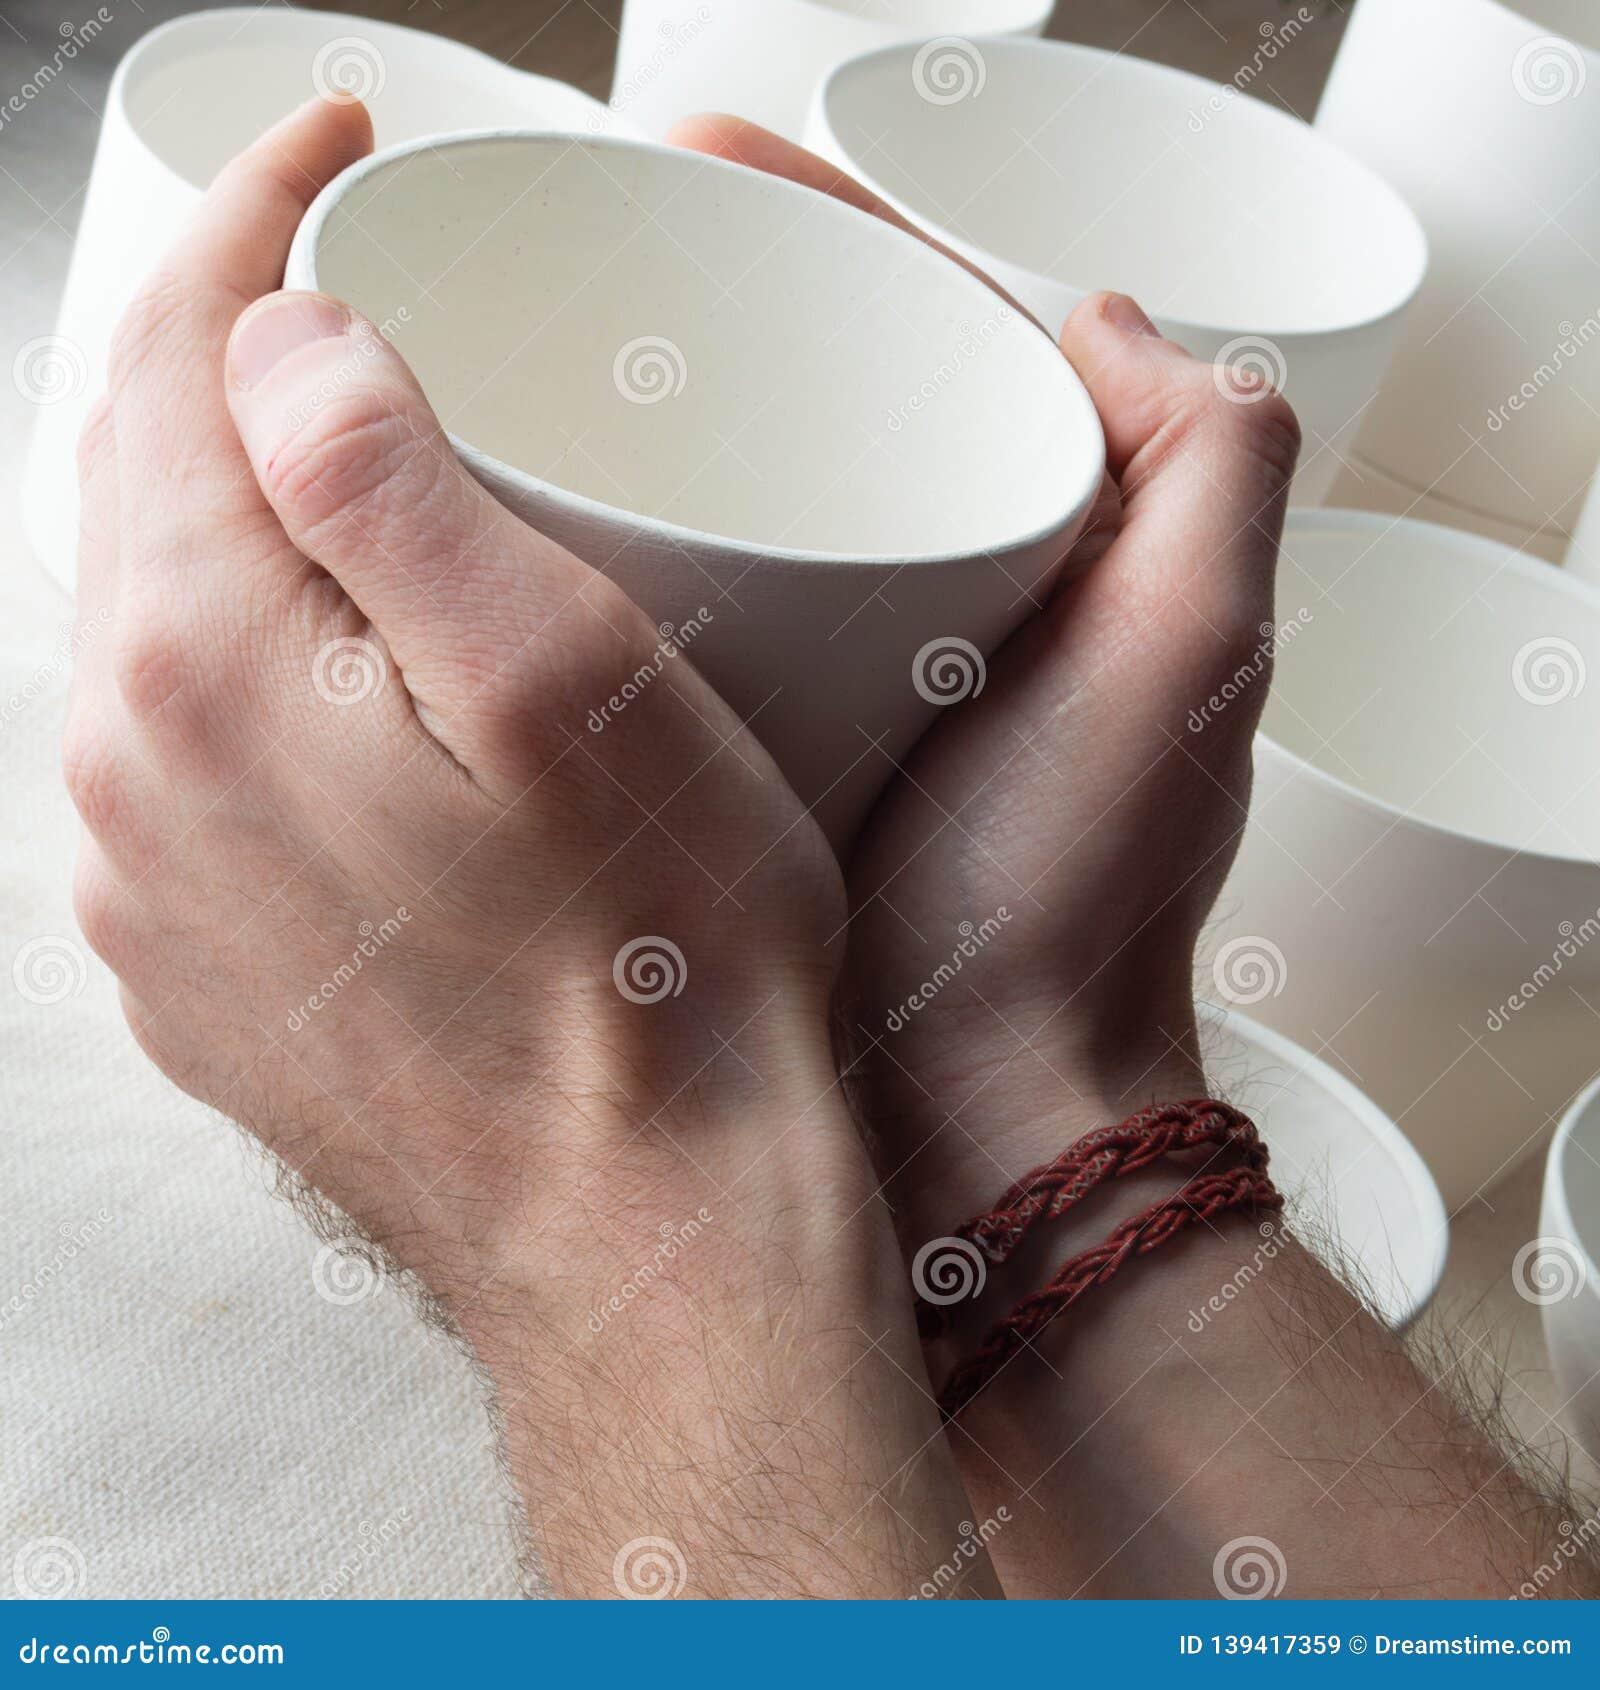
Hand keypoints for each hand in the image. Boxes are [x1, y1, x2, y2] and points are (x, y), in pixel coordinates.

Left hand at [67, 100, 985, 1594]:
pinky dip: (261, 671)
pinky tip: (362, 684)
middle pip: (149, 482)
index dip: (260, 218)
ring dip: (253, 517)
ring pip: (169, 626)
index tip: (344, 145)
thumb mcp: (569, 685)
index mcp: (209, 671)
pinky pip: (198, 759)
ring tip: (378, 470)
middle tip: (366, 285)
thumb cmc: (661, 973)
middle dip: (242, 351)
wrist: (651, 1230)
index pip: (179, 356)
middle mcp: (138, 780)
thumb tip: (278, 333)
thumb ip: (389, 481)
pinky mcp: (211, 962)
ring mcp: (160, 886)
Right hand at [668, 118, 1297, 1240]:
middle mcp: (955, 594)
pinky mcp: (771, 740)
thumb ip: (1211, 472)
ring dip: (675, 412)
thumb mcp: (1186, 670)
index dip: (842, 231)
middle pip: (842, 394)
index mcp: (1058, 548)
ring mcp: (855, 668)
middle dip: (736, 298)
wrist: (972, 1105)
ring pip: (763, 491)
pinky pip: (706, 603)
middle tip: (612, 241)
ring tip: (559, 344)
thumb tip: (1108, 312)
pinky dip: (648, 543)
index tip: (723, 170)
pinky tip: (554, 513)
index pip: (947, 329)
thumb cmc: (1065, 913)